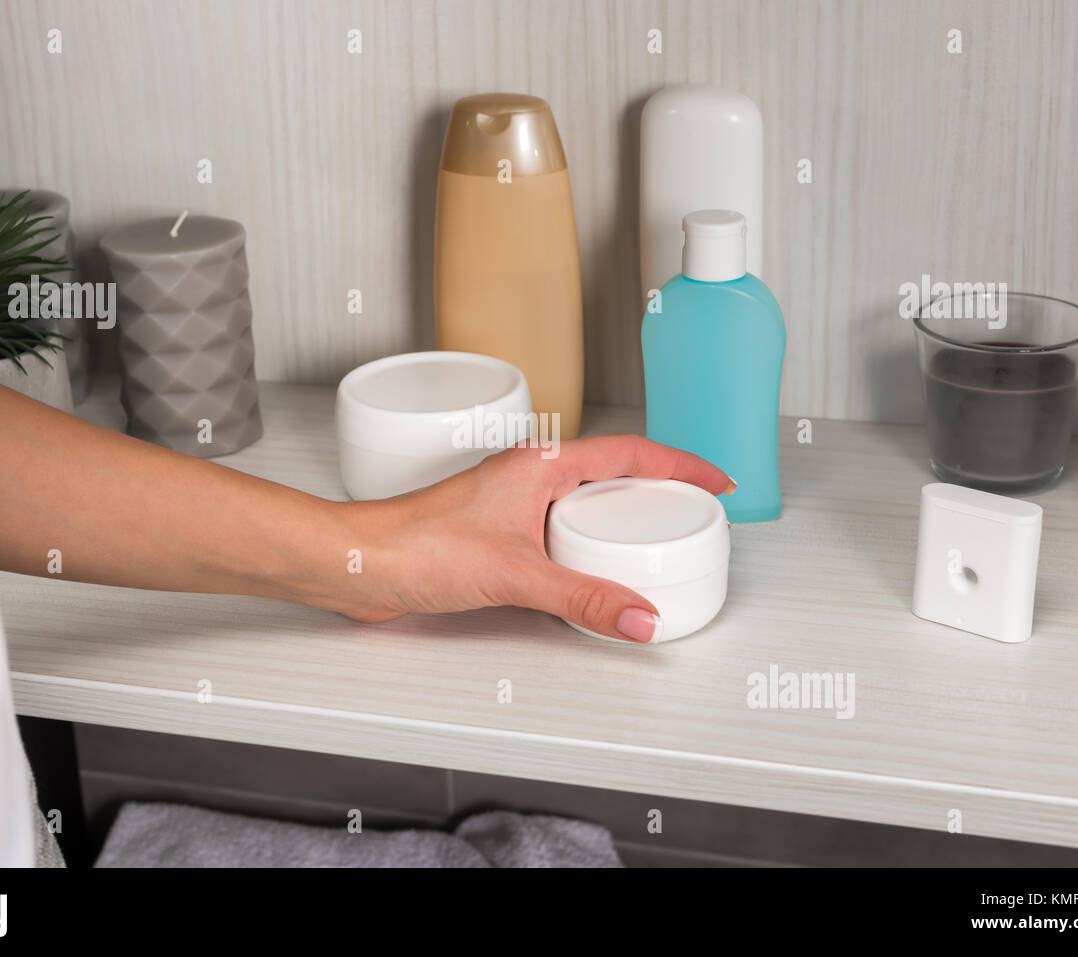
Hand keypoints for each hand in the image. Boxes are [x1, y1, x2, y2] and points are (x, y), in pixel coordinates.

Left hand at [334, 435, 734, 641]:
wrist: (359, 563)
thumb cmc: (414, 544)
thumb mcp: (514, 573)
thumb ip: (582, 597)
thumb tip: (639, 616)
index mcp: (541, 463)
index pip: (631, 451)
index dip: (682, 464)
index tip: (718, 483)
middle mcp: (529, 476)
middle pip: (613, 472)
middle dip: (660, 490)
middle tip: (695, 516)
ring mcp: (512, 504)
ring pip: (584, 502)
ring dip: (622, 518)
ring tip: (654, 544)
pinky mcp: (497, 534)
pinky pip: (559, 531)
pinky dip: (588, 546)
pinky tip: (594, 571)